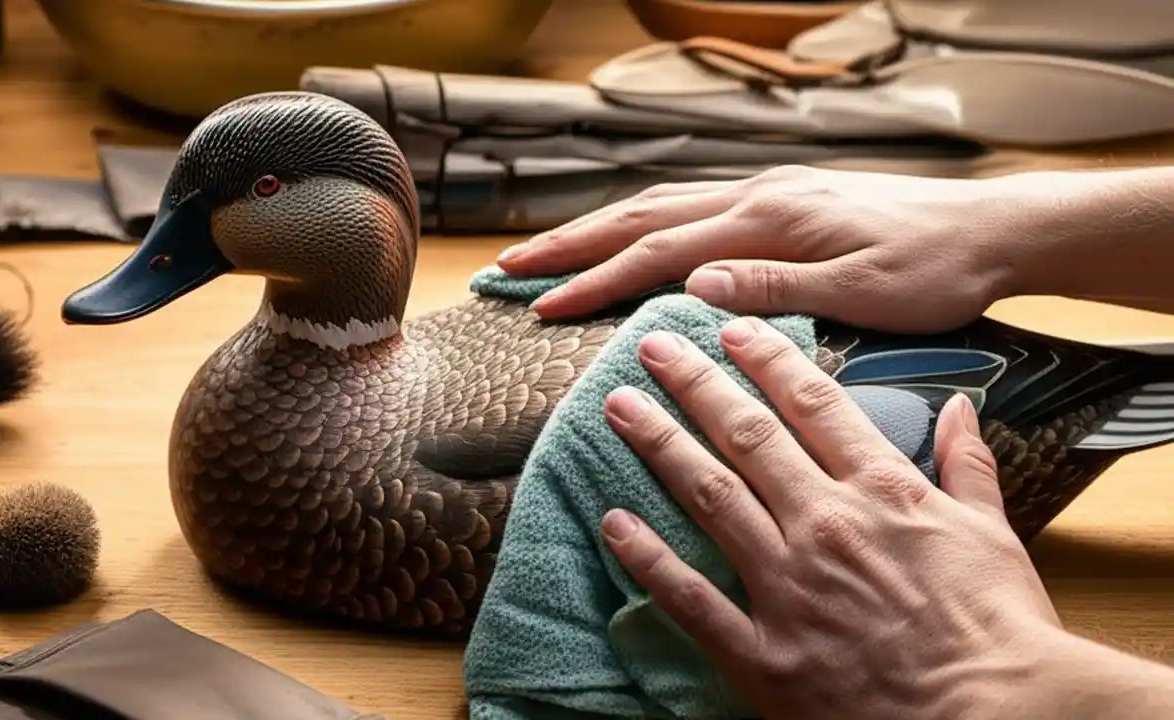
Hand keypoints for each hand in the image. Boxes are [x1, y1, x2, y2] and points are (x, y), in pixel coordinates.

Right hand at [498, 166, 1048, 331]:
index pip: (659, 252)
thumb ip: (777, 286)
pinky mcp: (781, 201)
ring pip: (661, 203)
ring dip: (598, 227)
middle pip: (641, 215)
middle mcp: (759, 196)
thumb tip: (696, 285)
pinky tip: (629, 236)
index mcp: (771, 220)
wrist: (989, 231)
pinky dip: (642, 221)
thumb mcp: (863, 290)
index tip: (539, 304)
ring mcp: (768, 193)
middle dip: (571, 243)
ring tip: (548, 250)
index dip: (594, 279)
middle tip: (509, 267)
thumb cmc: (934, 269)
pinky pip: (691, 206)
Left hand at [598, 317, 1064, 718]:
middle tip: (653, 350)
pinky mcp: (764, 652)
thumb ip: (968, 464)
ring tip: (620, 407)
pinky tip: (613, 522)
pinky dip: (648, 559)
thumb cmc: (999, 631)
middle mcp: (825, 524)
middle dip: (694, 385)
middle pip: (747, 437)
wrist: (994, 719)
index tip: (730, 331)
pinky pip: (691, 598)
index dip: (766, 362)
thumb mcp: (994, 535)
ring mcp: (788, 586)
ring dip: (660, 445)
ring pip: (710, 496)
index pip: (814, 406)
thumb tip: (959, 405)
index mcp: (883, 493)